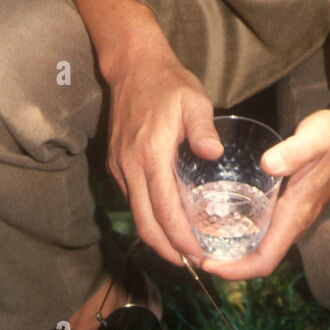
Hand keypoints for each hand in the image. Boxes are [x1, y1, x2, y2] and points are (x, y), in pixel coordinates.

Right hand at [106, 51, 222, 267]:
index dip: (180, 238)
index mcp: (151, 153)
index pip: (164, 210)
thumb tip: (214, 155)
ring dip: (157, 235)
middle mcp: (131, 165)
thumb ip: (203, 130)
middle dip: (167, 250)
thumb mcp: (193, 100)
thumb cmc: (168, 83)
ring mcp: (120, 165)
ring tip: (182, 247)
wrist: (132, 66)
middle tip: (191, 263)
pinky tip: (166, 218)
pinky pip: (131, 198)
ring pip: (136, 214)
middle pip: (145, 223)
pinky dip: (148, 215)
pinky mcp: (115, 162)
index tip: (198, 255)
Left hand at [200, 89, 329, 281]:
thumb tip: (267, 165)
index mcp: (296, 214)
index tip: (209, 264)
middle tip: (195, 254)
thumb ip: (292, 152)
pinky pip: (263, 228)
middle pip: (260, 258)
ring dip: (234, 250)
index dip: (237, 269)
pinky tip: (224, 216)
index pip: (265, 259)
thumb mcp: (313, 139)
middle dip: (229, 264)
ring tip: (202, 240)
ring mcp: (292, 214)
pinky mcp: (289, 203)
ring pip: (261, 245)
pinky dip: (242, 231)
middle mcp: (294, 221)